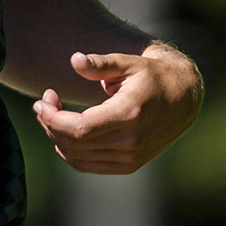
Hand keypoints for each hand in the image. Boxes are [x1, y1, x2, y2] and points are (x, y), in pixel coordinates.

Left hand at [32, 45, 202, 173]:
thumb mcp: (128, 63)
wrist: (184, 98)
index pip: (79, 129)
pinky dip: (70, 152)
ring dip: (57, 137)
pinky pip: (89, 165)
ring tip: (51, 113)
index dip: (52, 118)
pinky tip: (65, 131)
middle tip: (43, 102)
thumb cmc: (151, 75)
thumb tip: (75, 60)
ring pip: (78, 158)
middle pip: (74, 144)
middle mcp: (130, 141)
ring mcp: (131, 157)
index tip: (41, 101)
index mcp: (129, 114)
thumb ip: (100, 64)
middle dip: (50, 124)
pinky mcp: (130, 164)